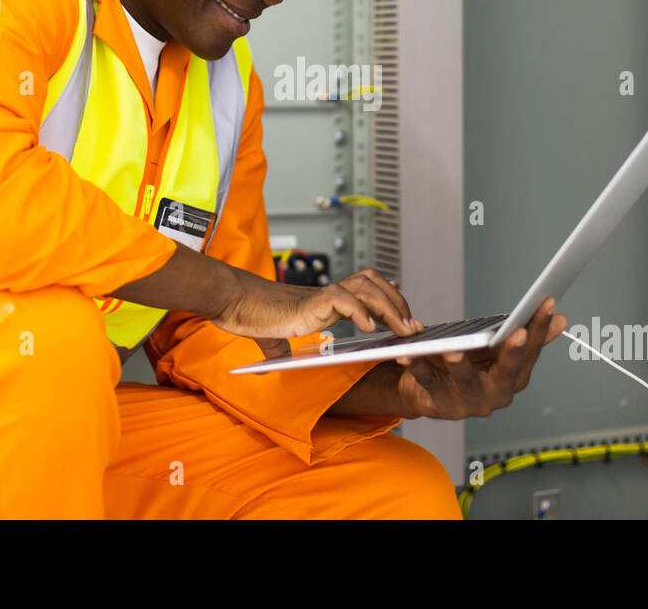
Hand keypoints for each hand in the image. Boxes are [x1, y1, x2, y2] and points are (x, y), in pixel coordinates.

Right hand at [213, 268, 419, 341]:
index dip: (390, 298)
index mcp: (326, 298)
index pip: (368, 288)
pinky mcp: (312, 301)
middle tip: (414, 327)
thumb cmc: (252, 315)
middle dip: (399, 304)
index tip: (406, 318)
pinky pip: (343, 299)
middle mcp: (329, 292)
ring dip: (389, 307)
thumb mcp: (274, 337)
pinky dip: (360, 311)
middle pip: (375, 283)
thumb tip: (274, 363)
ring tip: (403, 330)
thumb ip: (281, 347)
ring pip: (366, 288)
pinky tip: (370, 328)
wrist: (233, 303)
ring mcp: (321, 294)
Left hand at [393, 299, 565, 419]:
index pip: (531, 350)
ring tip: (453, 351)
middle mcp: (496, 394)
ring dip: (459, 366)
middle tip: (519, 333)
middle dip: (513, 352)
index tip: (546, 303)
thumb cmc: (470, 369)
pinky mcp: (439, 402)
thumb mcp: (499, 352)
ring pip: (465, 380)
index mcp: (514, 379)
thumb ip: (528, 338)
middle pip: (507, 371)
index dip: (540, 327)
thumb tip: (561, 320)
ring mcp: (469, 401)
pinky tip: (409, 353)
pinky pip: (428, 382)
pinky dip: (418, 367)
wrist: (430, 395)